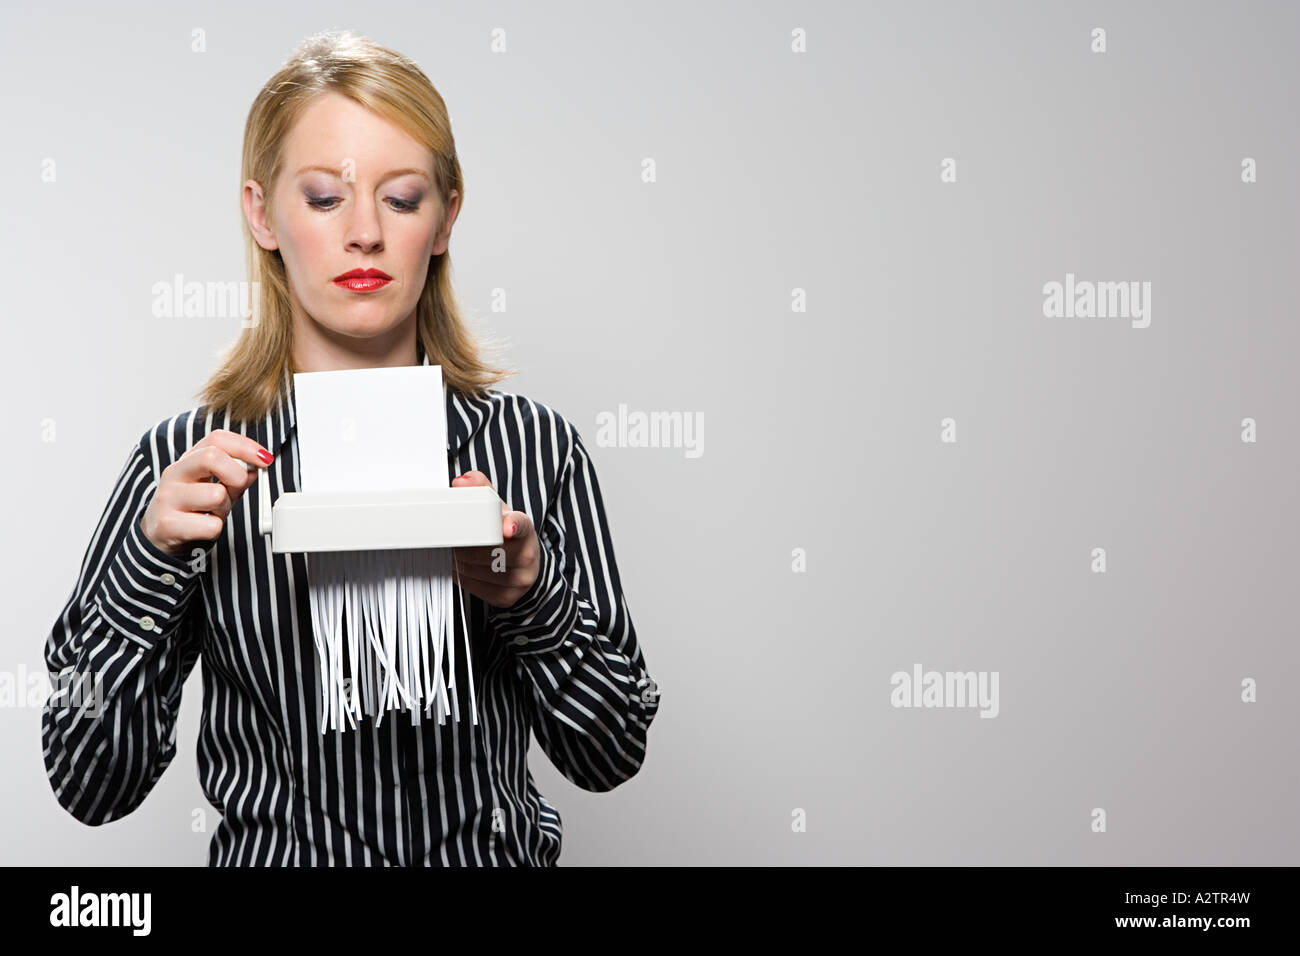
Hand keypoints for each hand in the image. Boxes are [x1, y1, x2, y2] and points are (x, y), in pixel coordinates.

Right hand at [141, 429, 272, 555]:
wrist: (159, 536)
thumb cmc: (192, 509)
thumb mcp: (215, 487)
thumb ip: (236, 477)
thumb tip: (254, 469)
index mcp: (188, 460)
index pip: (216, 439)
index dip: (245, 446)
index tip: (265, 459)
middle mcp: (174, 474)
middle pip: (211, 457)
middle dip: (236, 474)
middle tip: (237, 489)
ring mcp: (168, 498)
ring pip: (216, 495)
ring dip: (224, 508)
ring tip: (212, 513)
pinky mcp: (167, 524)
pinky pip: (211, 525)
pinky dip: (215, 529)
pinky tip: (202, 528)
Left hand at [450, 470, 538, 608]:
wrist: (526, 564)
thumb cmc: (508, 533)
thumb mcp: (499, 508)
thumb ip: (481, 489)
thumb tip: (461, 482)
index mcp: (525, 529)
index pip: (521, 525)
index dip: (513, 525)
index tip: (507, 527)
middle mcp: (527, 555)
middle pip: (485, 549)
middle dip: (464, 542)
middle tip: (456, 536)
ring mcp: (519, 579)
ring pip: (473, 568)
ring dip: (458, 559)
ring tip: (461, 550)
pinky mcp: (507, 597)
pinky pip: (471, 586)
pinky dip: (461, 575)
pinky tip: (464, 566)